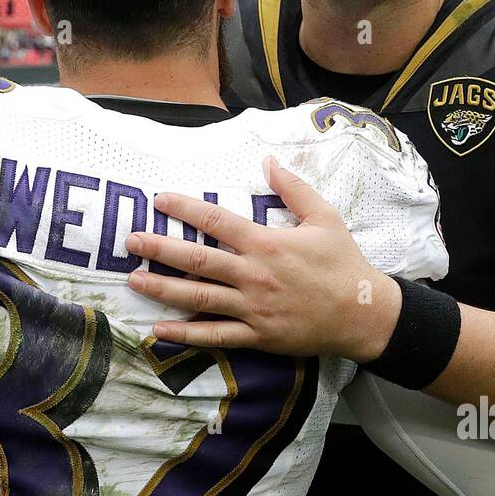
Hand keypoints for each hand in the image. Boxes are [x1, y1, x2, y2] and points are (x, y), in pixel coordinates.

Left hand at [123, 156, 402, 359]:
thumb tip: (268, 159)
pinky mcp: (257, 335)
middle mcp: (253, 275)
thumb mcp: (324, 217)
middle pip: (197, 260)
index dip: (185, 209)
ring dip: (163, 288)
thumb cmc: (343, 263)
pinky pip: (216, 336)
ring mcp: (253, 308)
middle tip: (131, 241)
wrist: (363, 313)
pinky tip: (160, 329)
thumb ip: (293, 188)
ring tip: (134, 280)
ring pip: (199, 298)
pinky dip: (186, 334)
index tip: (159, 200)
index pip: (216, 221)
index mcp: (266, 243)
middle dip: (160, 249)